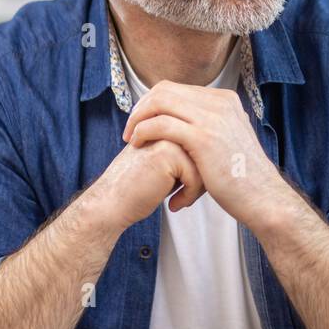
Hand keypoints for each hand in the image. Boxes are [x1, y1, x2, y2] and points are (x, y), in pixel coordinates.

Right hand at [89, 133, 205, 231]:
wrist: (110, 203)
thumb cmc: (138, 188)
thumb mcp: (167, 166)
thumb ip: (189, 155)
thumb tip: (218, 160)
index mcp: (170, 124)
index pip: (205, 145)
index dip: (203, 171)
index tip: (189, 188)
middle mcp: (170, 125)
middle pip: (208, 152)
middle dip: (203, 179)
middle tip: (186, 196)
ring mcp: (168, 136)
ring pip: (207, 163)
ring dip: (198, 189)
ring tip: (180, 200)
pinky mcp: (168, 152)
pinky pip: (197, 176)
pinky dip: (190, 195)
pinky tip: (174, 204)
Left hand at [121, 81, 290, 226]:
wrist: (263, 198)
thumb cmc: (243, 177)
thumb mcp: (230, 140)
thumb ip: (214, 126)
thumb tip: (191, 124)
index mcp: (225, 100)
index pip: (177, 88)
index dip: (153, 103)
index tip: (141, 122)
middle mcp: (220, 103)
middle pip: (165, 90)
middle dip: (141, 107)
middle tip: (130, 129)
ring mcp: (213, 118)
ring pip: (160, 102)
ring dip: (138, 118)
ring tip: (131, 138)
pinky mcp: (204, 138)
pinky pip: (161, 124)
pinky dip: (144, 131)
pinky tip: (138, 144)